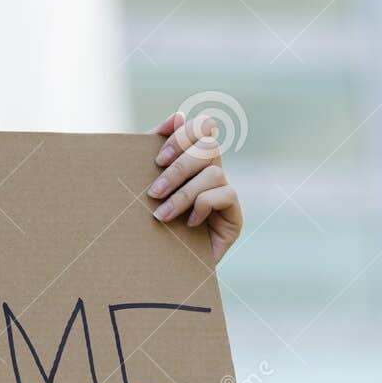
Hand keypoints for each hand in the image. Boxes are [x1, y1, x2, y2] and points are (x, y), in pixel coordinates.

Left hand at [146, 110, 242, 263]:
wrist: (157, 269)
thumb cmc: (147, 223)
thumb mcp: (146, 183)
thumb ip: (156, 147)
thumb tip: (178, 114)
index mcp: (192, 159)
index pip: (201, 128)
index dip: (182, 136)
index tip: (157, 159)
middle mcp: (212, 172)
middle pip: (209, 145)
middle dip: (178, 168)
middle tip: (153, 192)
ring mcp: (225, 193)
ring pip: (214, 173)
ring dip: (183, 194)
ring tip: (161, 216)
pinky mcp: (235, 216)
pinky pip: (225, 194)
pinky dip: (202, 205)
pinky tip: (189, 224)